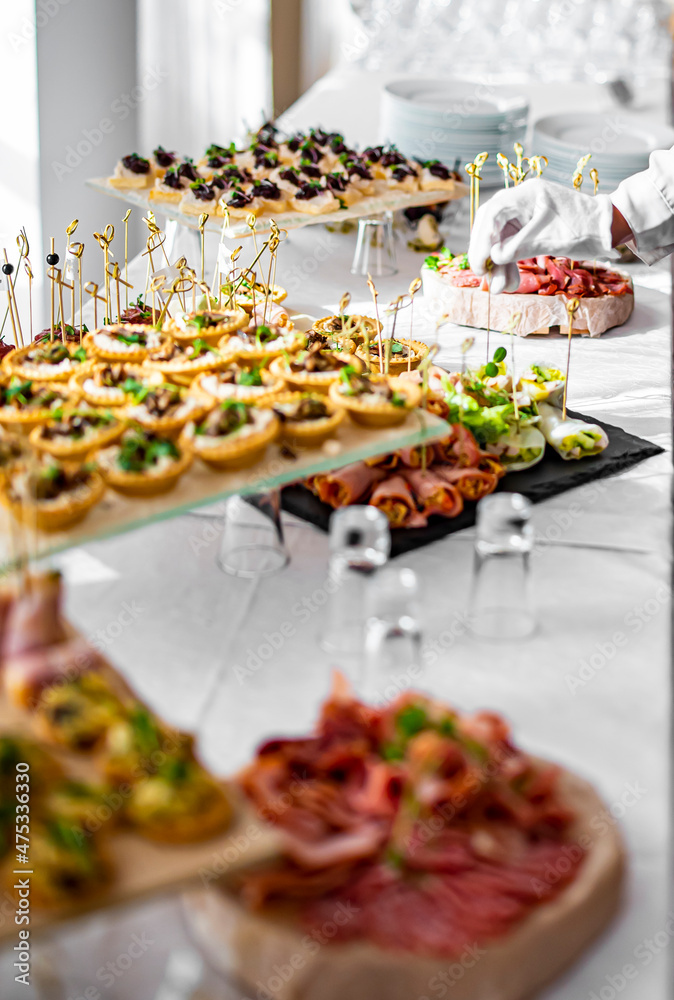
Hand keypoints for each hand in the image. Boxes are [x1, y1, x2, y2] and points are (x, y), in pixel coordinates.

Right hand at [468, 178, 615, 292]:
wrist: (606, 229)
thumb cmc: (583, 228)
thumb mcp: (549, 239)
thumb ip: (518, 247)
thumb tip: (493, 258)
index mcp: (526, 194)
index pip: (491, 214)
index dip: (481, 241)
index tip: (480, 265)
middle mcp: (521, 202)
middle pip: (490, 226)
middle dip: (486, 254)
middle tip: (484, 276)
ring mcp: (524, 215)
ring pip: (500, 240)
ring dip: (498, 265)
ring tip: (499, 288)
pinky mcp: (528, 229)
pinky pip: (511, 246)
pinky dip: (509, 264)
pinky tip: (508, 282)